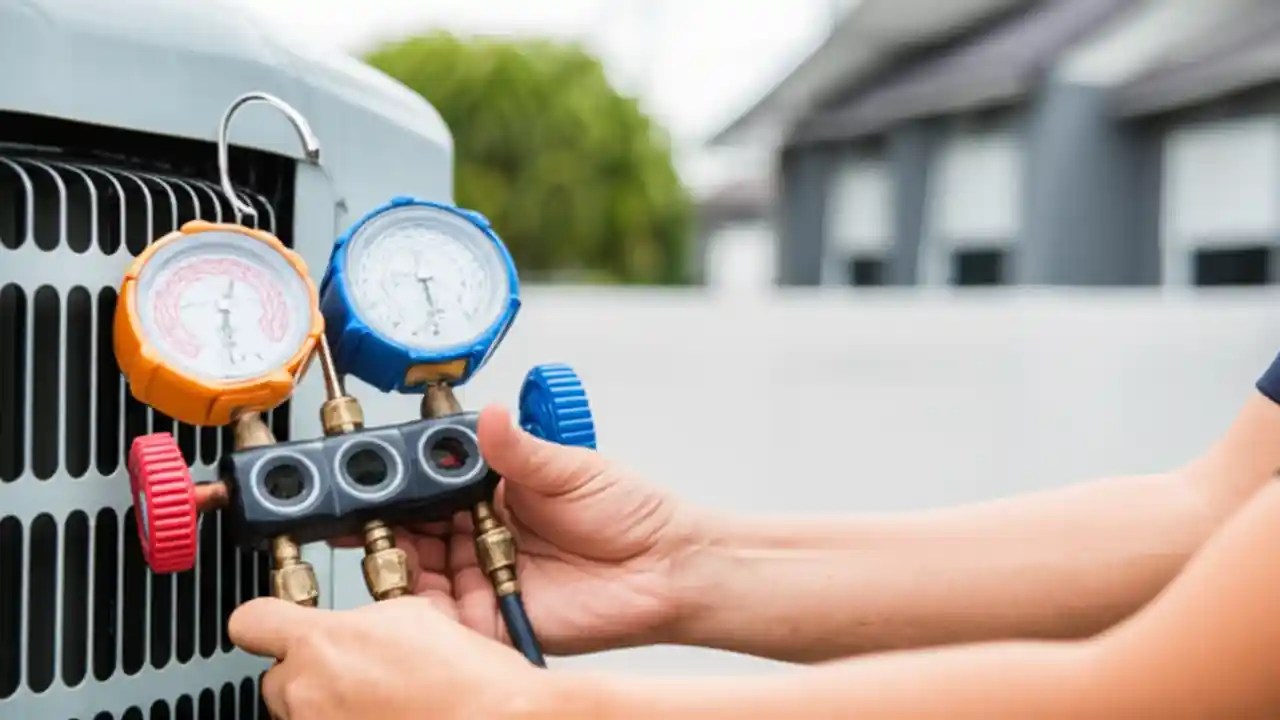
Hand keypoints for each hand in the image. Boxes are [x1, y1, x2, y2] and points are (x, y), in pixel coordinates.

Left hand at [228, 596, 566, 719]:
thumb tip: (353, 621)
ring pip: (299, 711)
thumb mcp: (414, 614)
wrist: (496, 719)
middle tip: (356, 670)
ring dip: (327, 703)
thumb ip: (365, 614)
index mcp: (320, 642)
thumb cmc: (466, 679)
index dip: (266, 617)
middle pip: (277, 674)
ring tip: (378, 699)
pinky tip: (384, 715)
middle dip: (309, 670)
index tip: (275, 618)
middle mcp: (306, 692)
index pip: (249, 620)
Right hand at [362, 403, 701, 654]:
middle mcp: (481, 536)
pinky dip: (425, 614)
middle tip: (369, 519)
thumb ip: (521, 449)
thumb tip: (489, 416)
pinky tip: (416, 597)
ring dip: (398, 567)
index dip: (399, 487)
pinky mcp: (494, 621)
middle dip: (387, 527)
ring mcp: (485, 579)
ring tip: (390, 552)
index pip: (429, 489)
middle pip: (413, 534)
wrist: (665, 568)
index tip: (372, 480)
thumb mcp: (571, 469)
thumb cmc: (631, 513)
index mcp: (493, 492)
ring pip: (420, 577)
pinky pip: (448, 621)